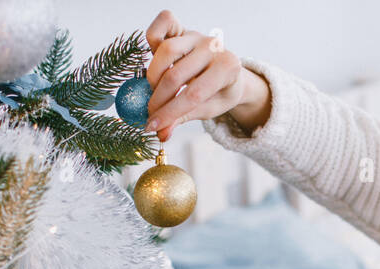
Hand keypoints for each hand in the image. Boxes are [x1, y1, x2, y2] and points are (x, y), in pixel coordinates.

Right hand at [143, 10, 256, 140]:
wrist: (229, 72)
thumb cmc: (219, 92)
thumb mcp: (208, 109)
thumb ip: (184, 118)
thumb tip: (161, 134)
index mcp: (228, 68)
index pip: (192, 95)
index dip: (169, 113)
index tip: (152, 126)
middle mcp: (213, 47)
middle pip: (176, 75)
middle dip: (159, 100)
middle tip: (151, 114)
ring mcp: (197, 35)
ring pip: (166, 50)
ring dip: (153, 76)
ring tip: (154, 90)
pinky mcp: (184, 28)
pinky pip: (164, 23)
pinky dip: (153, 38)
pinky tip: (154, 59)